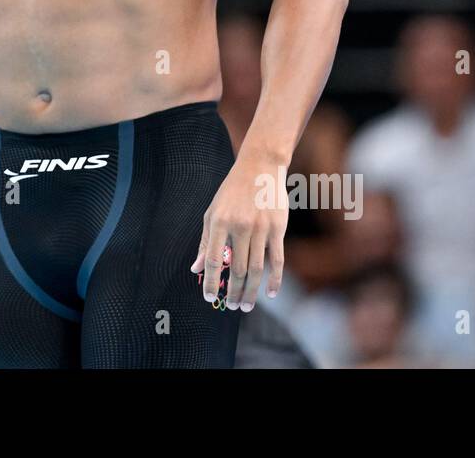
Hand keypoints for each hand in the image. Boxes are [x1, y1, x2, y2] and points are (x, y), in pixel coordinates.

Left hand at [191, 150, 287, 311]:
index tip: (209, 297)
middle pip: (238, 270)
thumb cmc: (232, 192)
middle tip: (232, 307)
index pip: (215, 260)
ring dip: (251, 292)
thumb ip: (206, 242)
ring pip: (257, 269)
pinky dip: (274, 280)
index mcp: (220, 223)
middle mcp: (240, 227)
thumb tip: (196, 268)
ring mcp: (261, 229)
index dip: (211, 281)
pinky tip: (270, 293)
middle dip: (234, 292)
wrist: (260, 167)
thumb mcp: (213, 212)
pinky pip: (277, 260)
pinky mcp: (277, 229)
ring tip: (246, 306)